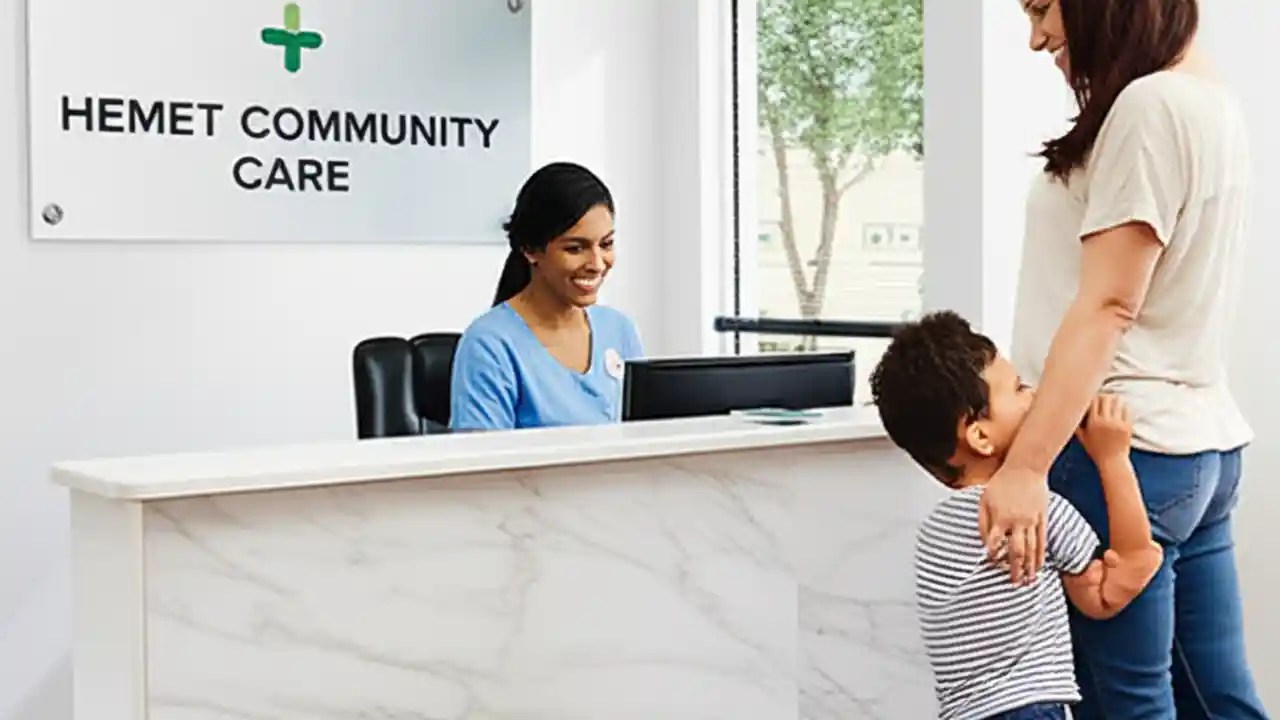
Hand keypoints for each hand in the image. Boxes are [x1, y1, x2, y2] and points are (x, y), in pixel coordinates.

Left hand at [978, 465, 1048, 584]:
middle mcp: (1017, 522)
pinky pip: (1042, 541)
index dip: (994, 556)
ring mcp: (1032, 521)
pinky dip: (1041, 556)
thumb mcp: (984, 500)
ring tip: (1029, 582)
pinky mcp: (1042, 519)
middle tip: (1014, 584)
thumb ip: (982, 522)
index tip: (993, 565)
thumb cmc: (1001, 482)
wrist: (1026, 467)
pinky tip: (1039, 566)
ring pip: (1032, 550)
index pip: (996, 544)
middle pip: (1017, 552)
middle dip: (1015, 570)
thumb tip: (984, 543)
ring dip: (1030, 568)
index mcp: (1000, 518)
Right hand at [1076, 394, 1132, 463]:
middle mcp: (1106, 421)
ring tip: (1113, 402)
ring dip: (1115, 400)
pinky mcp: (1128, 426)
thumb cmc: (1096, 451)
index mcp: (1093, 423)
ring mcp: (1118, 423)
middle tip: (1104, 399)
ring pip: (1117, 402)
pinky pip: (1127, 410)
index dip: (1093, 397)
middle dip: (1104, 397)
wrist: (1113, 461)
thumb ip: (1077, 426)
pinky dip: (1124, 407)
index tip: (1094, 398)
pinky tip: (1121, 409)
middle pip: (1106, 398)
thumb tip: (1072, 414)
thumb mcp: (1083, 439)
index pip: (1093, 401)